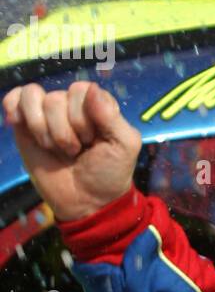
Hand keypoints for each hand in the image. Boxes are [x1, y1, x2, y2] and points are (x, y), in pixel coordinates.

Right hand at [2, 81, 142, 221]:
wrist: (86, 202)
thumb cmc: (109, 173)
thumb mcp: (124, 146)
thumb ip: (111, 116)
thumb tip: (91, 88)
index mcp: (98, 105)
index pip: (81, 90)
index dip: (82, 116)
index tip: (90, 140)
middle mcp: (72, 106)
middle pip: (56, 97)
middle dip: (64, 131)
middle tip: (75, 151)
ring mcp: (48, 115)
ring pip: (35, 98)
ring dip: (43, 128)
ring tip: (55, 148)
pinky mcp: (26, 126)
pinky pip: (15, 98)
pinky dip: (14, 107)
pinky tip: (18, 123)